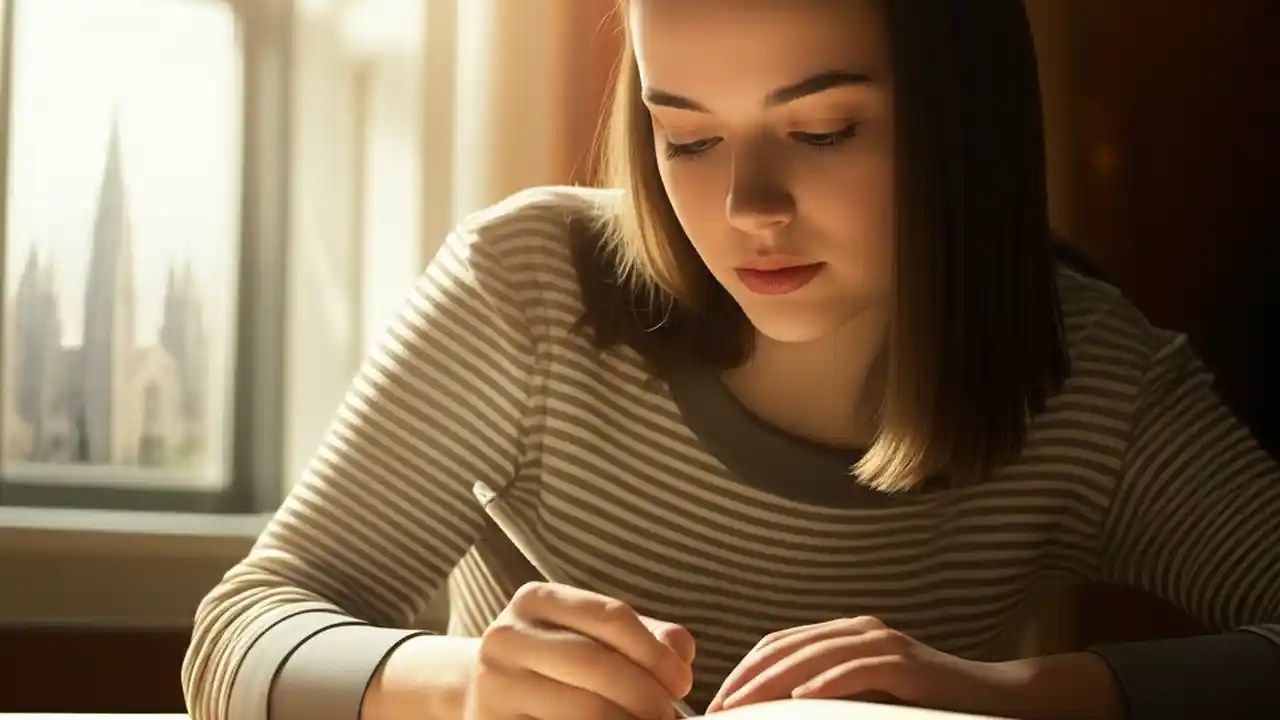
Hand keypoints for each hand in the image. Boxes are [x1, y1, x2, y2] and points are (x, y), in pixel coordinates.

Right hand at [464, 581, 695, 719]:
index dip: (656, 654)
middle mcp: (506, 637)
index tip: (682, 684)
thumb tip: (680, 654)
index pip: (611, 618)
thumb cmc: (559, 664)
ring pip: (582, 711)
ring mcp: (493, 686)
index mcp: (536, 600)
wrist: (486, 694)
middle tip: (666, 717)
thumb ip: (647, 637)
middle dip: (645, 696)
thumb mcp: (595, 635)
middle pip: (596, 665)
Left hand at [705, 616, 1019, 715]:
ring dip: (773, 681)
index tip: (720, 698)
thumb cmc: (925, 700)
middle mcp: (860, 629)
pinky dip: (826, 682)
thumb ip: (830, 689)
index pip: (780, 643)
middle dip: (748, 676)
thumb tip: (779, 705)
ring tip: (744, 703)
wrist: (991, 696)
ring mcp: (883, 641)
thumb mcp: (869, 692)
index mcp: (846, 633)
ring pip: (814, 655)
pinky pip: (857, 669)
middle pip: (788, 646)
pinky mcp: (905, 663)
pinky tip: (800, 696)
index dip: (746, 668)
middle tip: (720, 705)